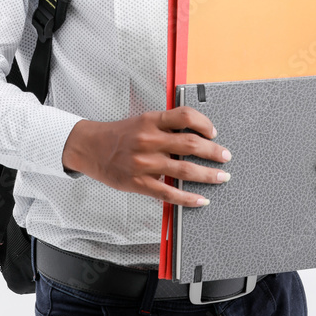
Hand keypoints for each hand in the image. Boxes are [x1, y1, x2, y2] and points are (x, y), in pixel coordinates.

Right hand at [61, 107, 231, 207]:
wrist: (90, 147)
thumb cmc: (118, 135)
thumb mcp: (142, 121)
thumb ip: (165, 126)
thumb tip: (194, 134)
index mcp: (151, 121)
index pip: (184, 116)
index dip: (204, 123)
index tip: (213, 132)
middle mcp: (149, 140)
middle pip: (190, 143)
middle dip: (213, 151)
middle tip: (226, 156)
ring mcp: (145, 163)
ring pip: (184, 169)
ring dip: (208, 175)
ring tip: (221, 177)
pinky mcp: (139, 183)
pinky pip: (169, 192)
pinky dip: (188, 198)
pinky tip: (200, 199)